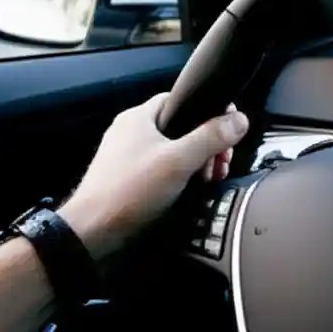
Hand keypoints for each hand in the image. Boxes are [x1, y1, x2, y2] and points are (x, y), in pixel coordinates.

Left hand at [58, 93, 248, 260]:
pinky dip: (179, 176)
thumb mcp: (179, 161)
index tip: (228, 131)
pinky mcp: (126, 179)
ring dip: (196, 162)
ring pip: (172, 149)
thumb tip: (240, 119)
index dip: (208, 110)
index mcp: (139, 116)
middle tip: (221, 163)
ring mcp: (126, 156)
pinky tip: (189, 190)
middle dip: (207, 143)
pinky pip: (160, 168)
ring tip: (209, 179)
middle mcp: (131, 132)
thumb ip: (211, 137)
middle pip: (181, 126)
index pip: (181, 99)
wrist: (92, 233)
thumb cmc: (131, 190)